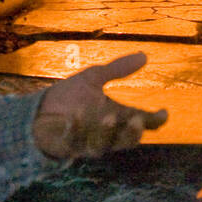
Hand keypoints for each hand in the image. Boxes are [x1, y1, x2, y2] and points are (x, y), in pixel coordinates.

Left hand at [33, 53, 168, 160]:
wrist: (37, 110)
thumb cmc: (69, 96)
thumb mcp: (94, 78)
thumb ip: (118, 69)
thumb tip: (145, 55)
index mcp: (116, 118)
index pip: (141, 123)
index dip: (154, 121)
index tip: (164, 113)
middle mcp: (104, 133)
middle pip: (126, 140)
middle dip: (133, 133)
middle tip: (139, 120)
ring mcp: (85, 142)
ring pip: (102, 145)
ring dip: (107, 132)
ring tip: (109, 116)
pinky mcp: (65, 146)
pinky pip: (72, 142)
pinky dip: (74, 131)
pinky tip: (73, 118)